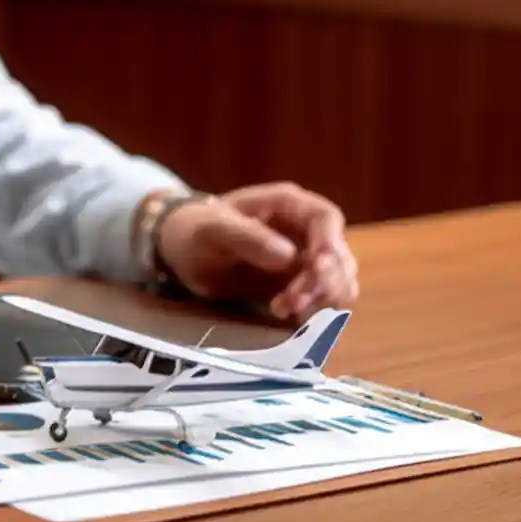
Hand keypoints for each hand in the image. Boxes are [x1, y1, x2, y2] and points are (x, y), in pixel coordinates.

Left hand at [150, 182, 358, 320]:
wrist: (182, 252)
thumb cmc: (196, 231)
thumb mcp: (213, 230)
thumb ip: (248, 238)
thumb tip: (288, 256)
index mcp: (288, 205)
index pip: (326, 219)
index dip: (330, 244)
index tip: (318, 268)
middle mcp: (305, 231)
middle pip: (338, 256)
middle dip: (322, 281)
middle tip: (290, 302)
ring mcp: (305, 260)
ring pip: (337, 282)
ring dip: (319, 300)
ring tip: (281, 310)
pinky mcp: (298, 286)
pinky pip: (321, 300)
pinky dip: (313, 312)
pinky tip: (287, 316)